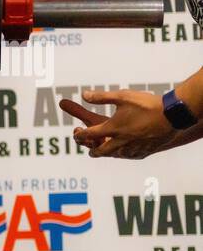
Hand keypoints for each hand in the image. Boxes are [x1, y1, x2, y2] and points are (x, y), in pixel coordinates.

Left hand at [60, 89, 174, 158]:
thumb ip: (102, 97)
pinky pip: (131, 156)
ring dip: (110, 153)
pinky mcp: (145, 151)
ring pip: (116, 155)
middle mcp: (120, 142)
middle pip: (101, 151)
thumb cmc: (147, 104)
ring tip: (108, 150)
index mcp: (113, 129)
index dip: (80, 134)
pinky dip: (125, 154)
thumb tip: (84, 95)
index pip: (89, 134)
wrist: (173, 115)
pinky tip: (127, 151)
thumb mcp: (122, 96)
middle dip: (94, 151)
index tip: (77, 133)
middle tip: (91, 151)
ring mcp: (133, 148)